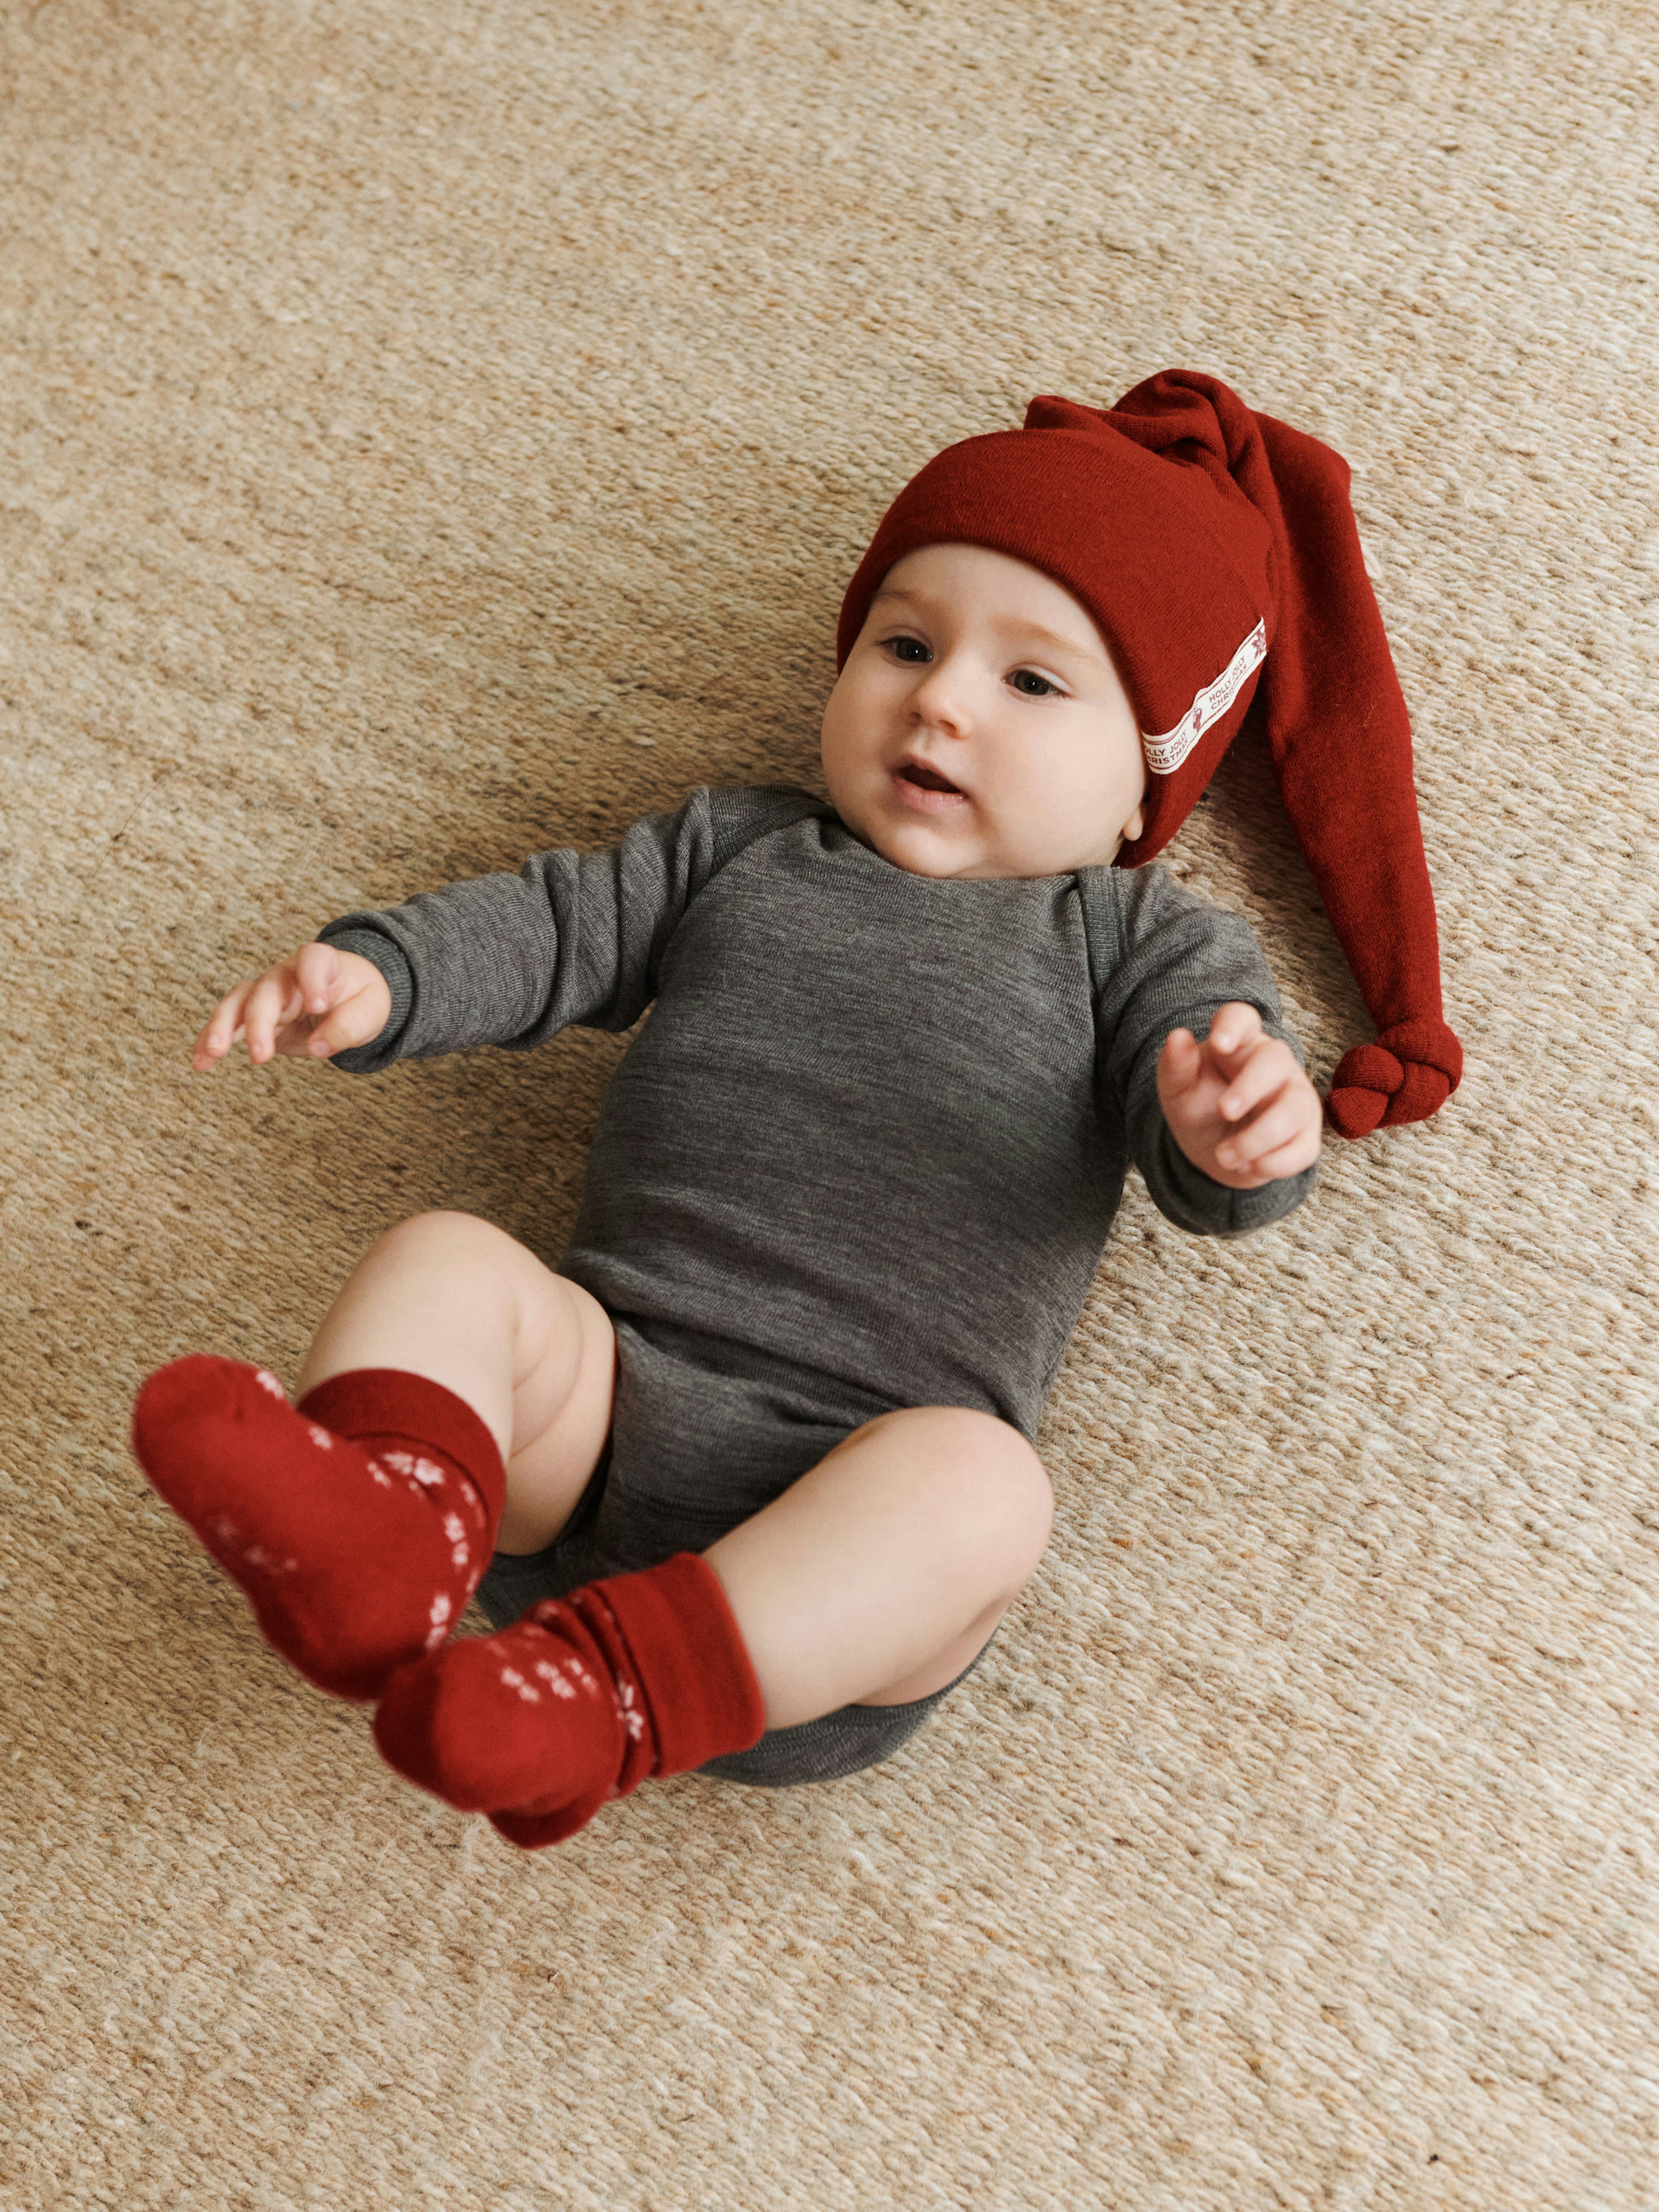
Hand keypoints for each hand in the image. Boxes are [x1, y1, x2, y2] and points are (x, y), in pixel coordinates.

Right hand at [193, 942, 393, 1070]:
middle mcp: (287, 975)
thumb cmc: (361, 998)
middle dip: (260, 1021)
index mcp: (321, 963)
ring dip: (223, 1027)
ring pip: (237, 1003)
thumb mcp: (371, 1011)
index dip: (312, 980)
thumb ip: (349, 1026)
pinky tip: (201, 1061)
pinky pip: (229, 1024)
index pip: (312, 960)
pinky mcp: (255, 1015)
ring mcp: (266, 993)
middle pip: (266, 990)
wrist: (348, 996)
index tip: (319, 1007)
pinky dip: (211, 1041)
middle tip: (261, 1056)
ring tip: (214, 1053)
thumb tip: (319, 1046)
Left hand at [1156, 1002, 1321, 1188]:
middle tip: (1223, 1111)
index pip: (1242, 1018)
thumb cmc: (1199, 1109)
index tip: (1219, 1044)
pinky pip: (1302, 1148)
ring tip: (1223, 1156)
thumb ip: (1175, 1067)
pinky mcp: (1305, 1137)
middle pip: (1275, 1060)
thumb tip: (1177, 1037)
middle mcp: (1274, 1065)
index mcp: (1239, 1044)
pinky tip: (1246, 1167)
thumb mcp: (1178, 1092)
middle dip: (1251, 1087)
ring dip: (1257, 1137)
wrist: (1214, 1154)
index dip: (1234, 1026)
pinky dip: (1272, 1163)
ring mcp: (1296, 1099)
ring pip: (1294, 1108)